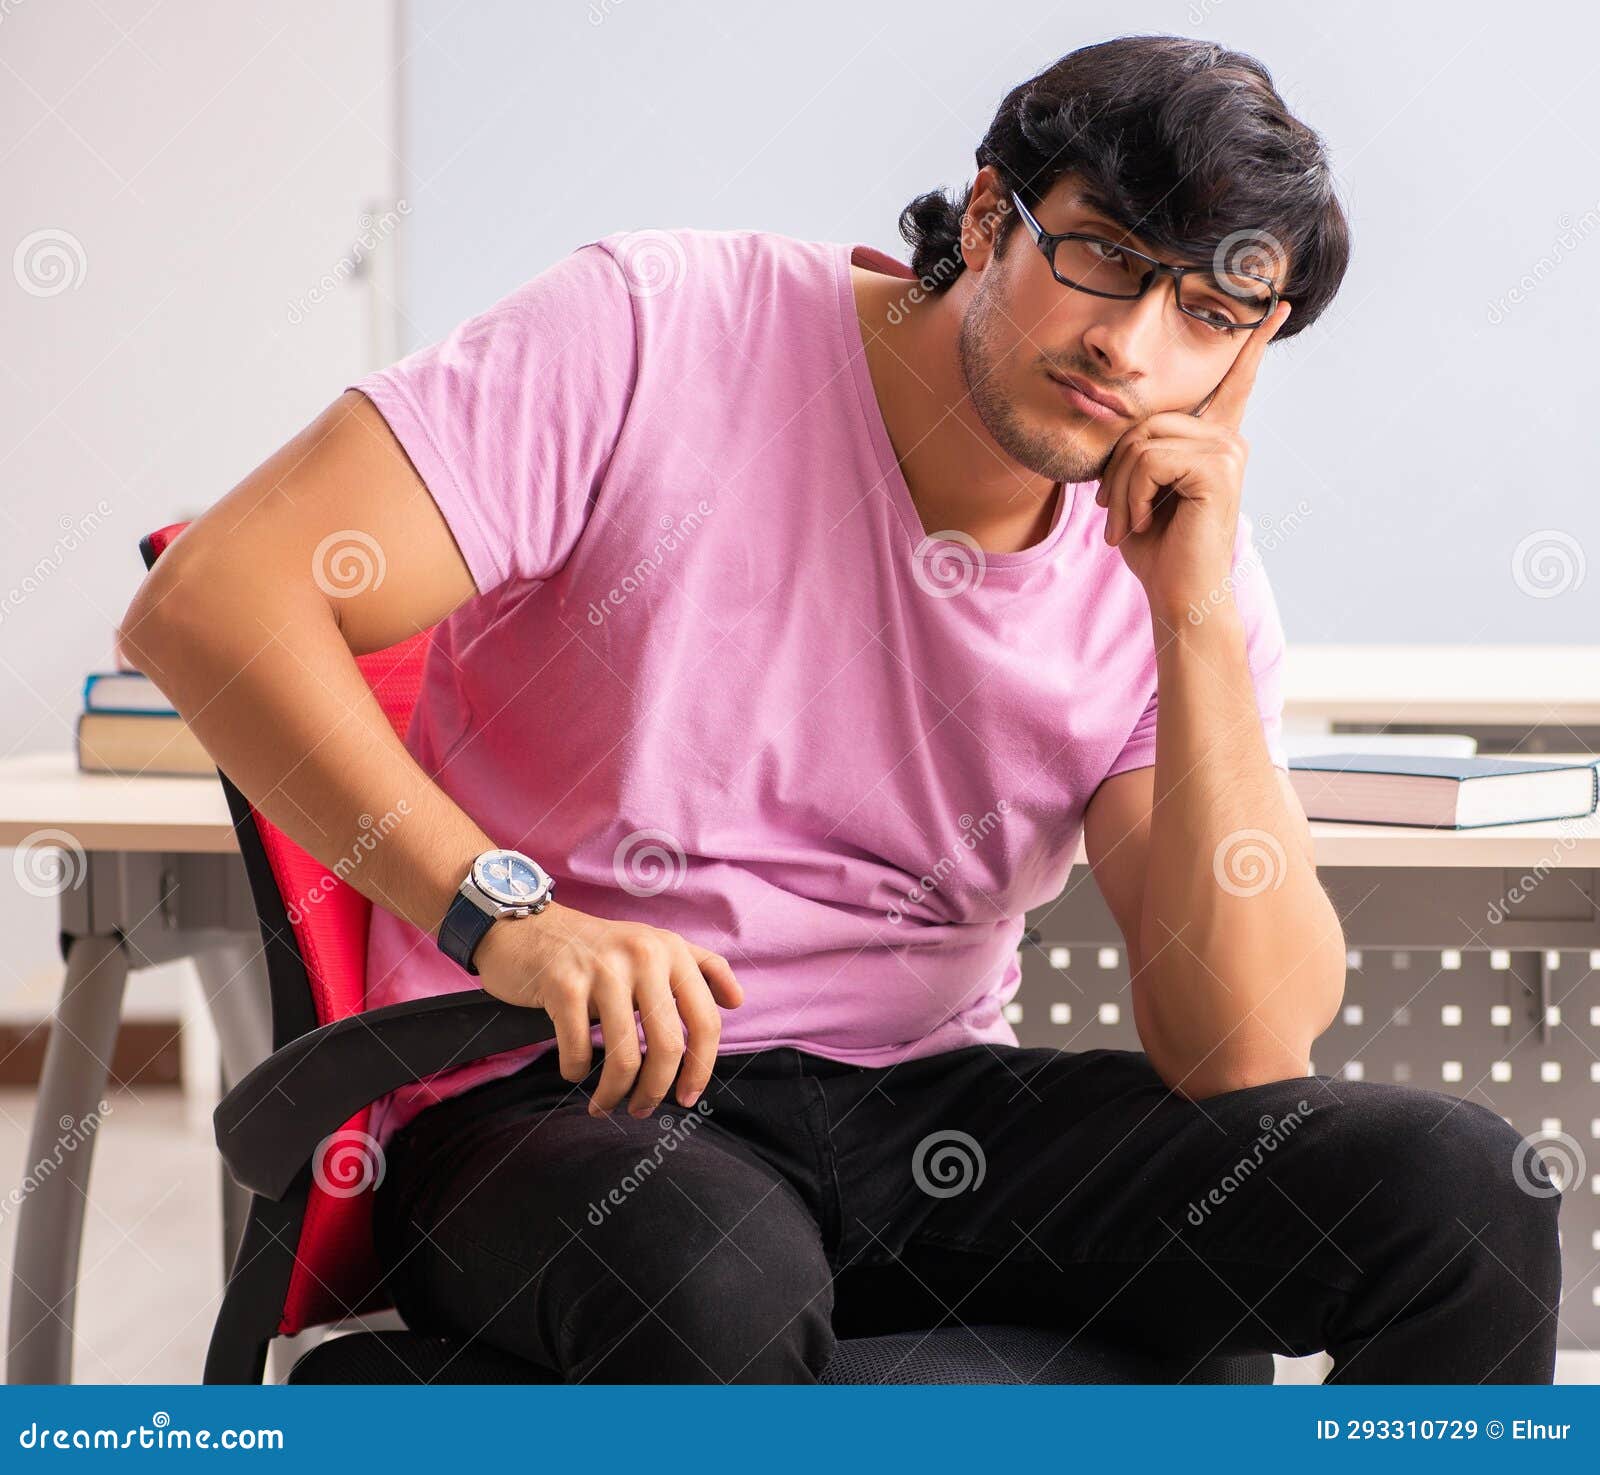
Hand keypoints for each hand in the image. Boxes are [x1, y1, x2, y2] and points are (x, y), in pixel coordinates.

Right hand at [474, 902, 742, 1116]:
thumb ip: (701, 967)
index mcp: (672, 950)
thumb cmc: (596, 948)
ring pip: (624, 1057)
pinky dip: (576, 1072)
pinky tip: (573, 1071)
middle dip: (656, 1091)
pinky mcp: (563, 985)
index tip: (688, 1097)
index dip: (702, 1068)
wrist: (528, 926)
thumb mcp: (654, 944)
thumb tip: (738, 1001)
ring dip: (614, 1094)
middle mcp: (644, 955)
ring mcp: (603, 969)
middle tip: (642, 1110)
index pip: (706, 1021)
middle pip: (668, 1046)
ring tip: (604, 1106)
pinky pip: (579, 1050)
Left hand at [1095, 300, 1290, 621]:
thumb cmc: (1157, 548)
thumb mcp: (1138, 490)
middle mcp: (1228, 439)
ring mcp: (1228, 451)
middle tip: (1113, 513)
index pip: (1234, 383)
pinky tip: (1137, 524)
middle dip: (1117, 469)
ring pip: (1142, 442)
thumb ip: (1140, 452)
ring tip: (1126, 523)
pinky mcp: (1217, 468)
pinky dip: (1129, 496)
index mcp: (1214, 440)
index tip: (1278, 305)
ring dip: (1119, 488)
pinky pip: (1149, 460)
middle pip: (1147, 421)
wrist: (1179, 595)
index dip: (1253, 343)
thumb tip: (1121, 419)